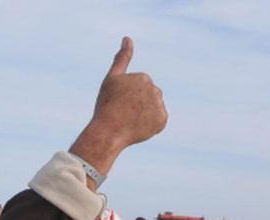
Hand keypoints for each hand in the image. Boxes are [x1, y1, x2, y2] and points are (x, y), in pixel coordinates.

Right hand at [69, 37, 167, 178]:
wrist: (108, 131)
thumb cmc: (107, 105)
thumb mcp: (111, 79)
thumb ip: (122, 58)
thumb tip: (127, 38)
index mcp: (143, 77)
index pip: (139, 87)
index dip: (127, 96)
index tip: (118, 102)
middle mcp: (155, 89)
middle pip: (149, 97)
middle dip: (139, 104)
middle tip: (124, 113)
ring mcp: (159, 106)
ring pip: (154, 108)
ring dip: (145, 114)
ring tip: (130, 121)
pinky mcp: (162, 120)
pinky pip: (158, 121)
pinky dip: (150, 125)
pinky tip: (138, 127)